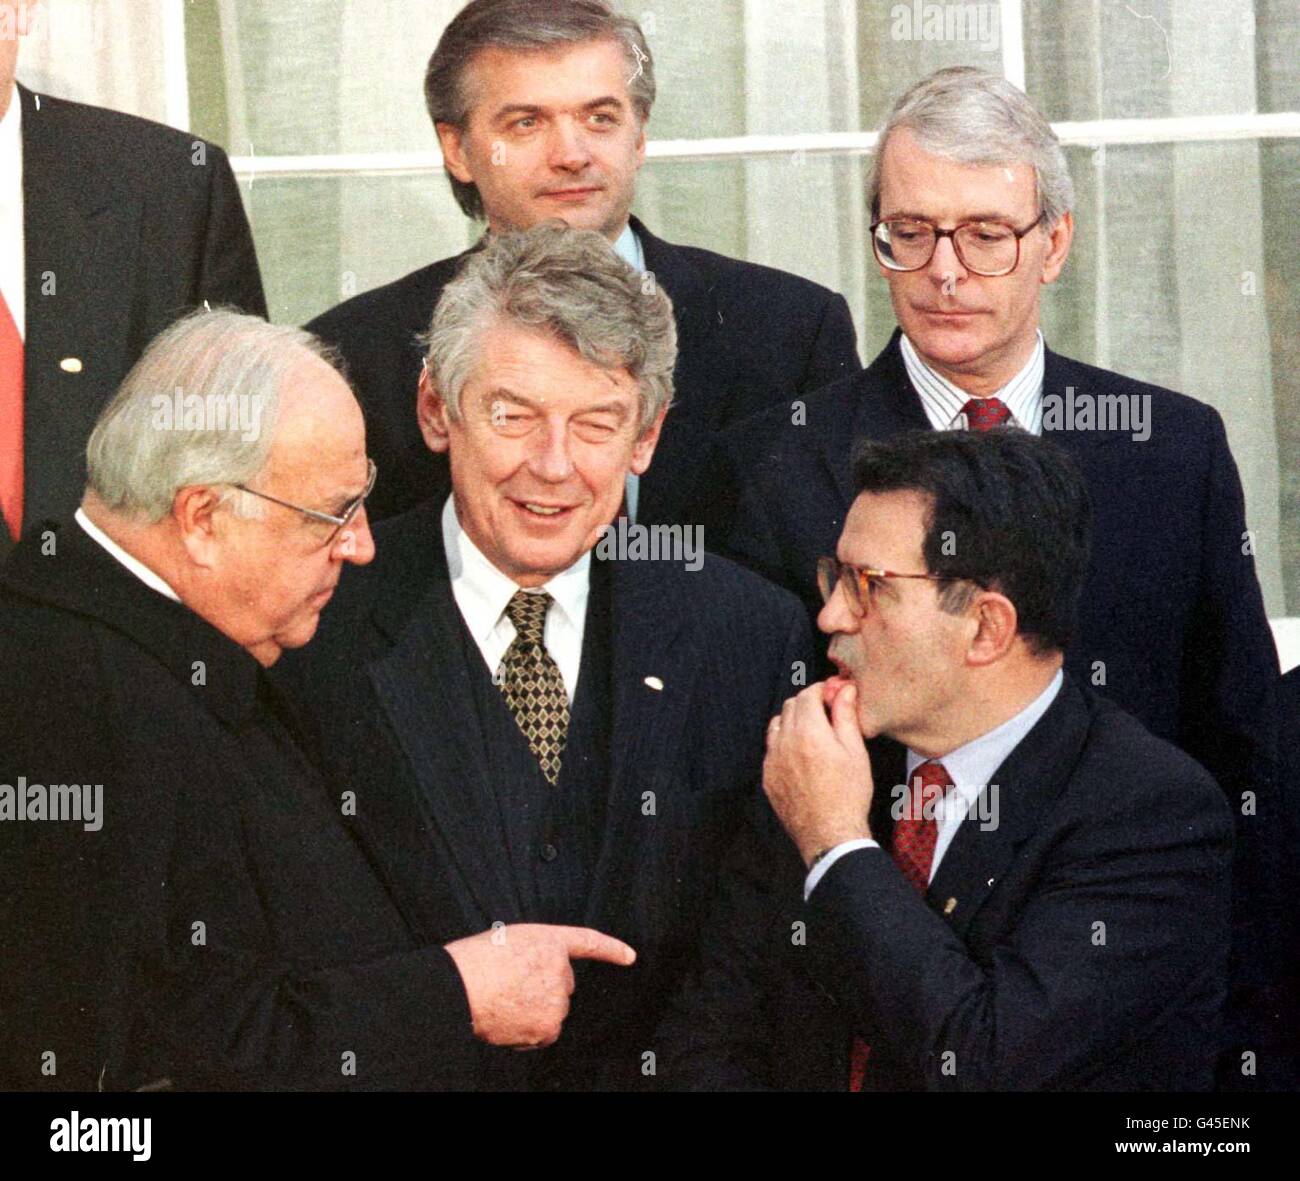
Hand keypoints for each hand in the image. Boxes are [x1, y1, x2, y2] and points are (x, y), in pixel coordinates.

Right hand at [444, 924, 635, 1048]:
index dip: (611, 949)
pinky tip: (508, 1020)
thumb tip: (539, 982)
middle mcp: (560, 968)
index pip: (587, 941)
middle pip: (562, 985)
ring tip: (504, 1002)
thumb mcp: (509, 941)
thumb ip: (535, 955)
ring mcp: (557, 998)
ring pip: (552, 1010)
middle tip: (510, 987)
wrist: (460, 986)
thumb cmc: (475, 962)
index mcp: (549, 940)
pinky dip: (529, 1032)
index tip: (630, 956)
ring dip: (535, 1010)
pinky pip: (544, 1032)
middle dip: (543, 988)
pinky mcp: (549, 1025)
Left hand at [763, 680, 873, 866]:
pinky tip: (801, 756)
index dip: (822, 691)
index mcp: (808, 732)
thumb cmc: (848, 795)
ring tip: (813, 735)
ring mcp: (772, 760)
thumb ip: (846, 716)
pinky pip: (771, 749)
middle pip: (790, 706)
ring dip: (792, 721)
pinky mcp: (768, 777)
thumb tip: (844, 690)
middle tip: (827, 714)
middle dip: (808, 704)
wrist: (830, 834)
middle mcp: (784, 742)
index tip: (833, 696)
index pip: (807, 695)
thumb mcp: (856, 751)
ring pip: (777, 725)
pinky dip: (784, 743)